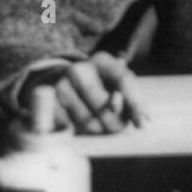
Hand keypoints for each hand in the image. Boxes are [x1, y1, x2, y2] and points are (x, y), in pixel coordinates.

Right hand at [22, 52, 147, 134]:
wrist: (62, 82)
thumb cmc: (100, 86)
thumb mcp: (117, 85)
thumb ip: (133, 100)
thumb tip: (143, 121)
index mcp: (102, 60)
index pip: (123, 80)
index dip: (134, 103)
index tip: (142, 124)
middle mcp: (79, 68)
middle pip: (104, 105)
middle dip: (116, 123)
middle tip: (119, 128)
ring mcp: (60, 84)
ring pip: (87, 120)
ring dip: (99, 129)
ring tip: (100, 126)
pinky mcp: (47, 103)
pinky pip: (68, 126)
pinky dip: (77, 130)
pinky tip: (79, 125)